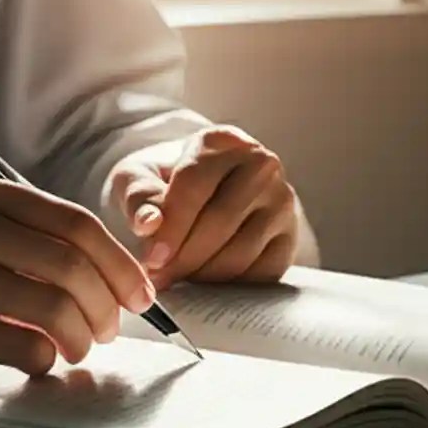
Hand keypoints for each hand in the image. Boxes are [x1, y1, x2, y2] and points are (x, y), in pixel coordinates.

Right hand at [0, 174, 155, 386]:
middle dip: (107, 305)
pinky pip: (29, 347)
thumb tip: (125, 280)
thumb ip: (43, 241)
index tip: (141, 295)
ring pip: (56, 307)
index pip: (76, 223)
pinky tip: (39, 359)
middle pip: (72, 264)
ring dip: (83, 337)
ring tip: (79, 348)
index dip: (120, 263)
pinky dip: (48, 359)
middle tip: (111, 329)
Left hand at [107, 126, 308, 289]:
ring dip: (205, 276)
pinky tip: (206, 286)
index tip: (152, 259)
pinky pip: (262, 273)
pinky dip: (230, 286)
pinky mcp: (289, 236)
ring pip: (242, 250)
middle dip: (185, 258)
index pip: (195, 183)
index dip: (172, 226)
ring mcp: (281, 201)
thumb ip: (138, 196)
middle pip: (221, 219)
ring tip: (179, 281)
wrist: (205, 195)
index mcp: (221, 141)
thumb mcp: (139, 178)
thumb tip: (149, 224)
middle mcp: (261, 165)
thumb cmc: (166, 185)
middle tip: (161, 279)